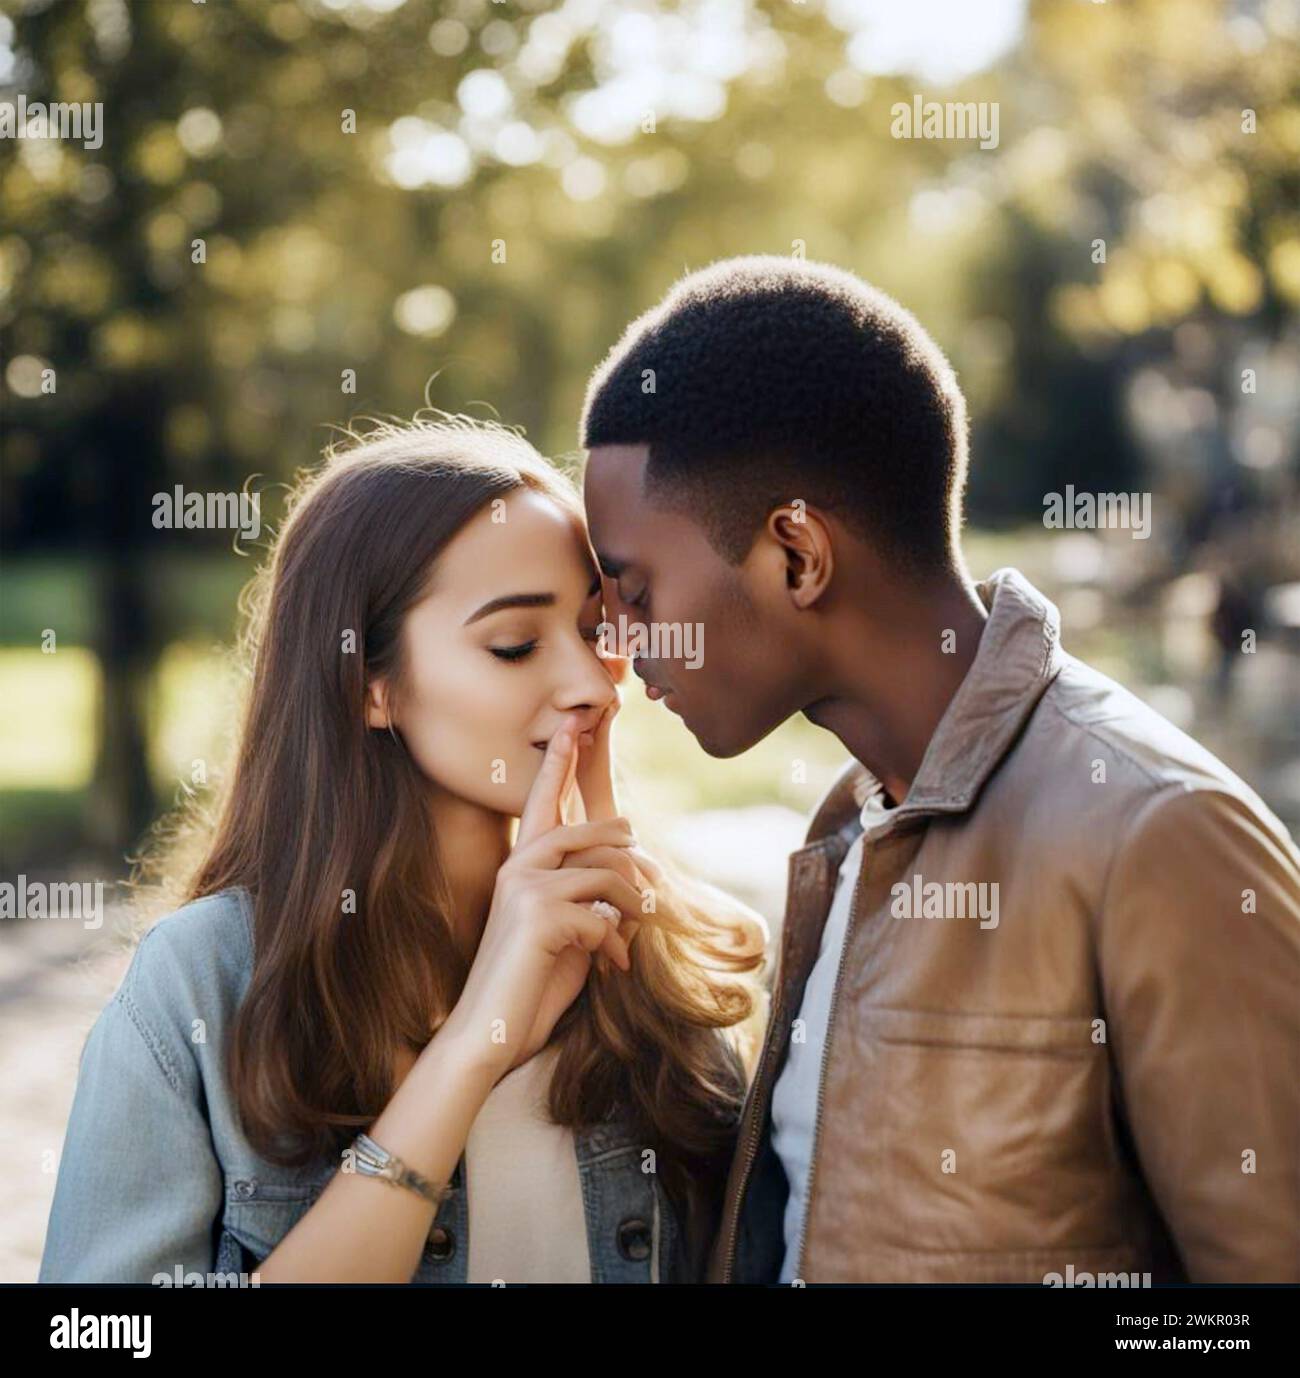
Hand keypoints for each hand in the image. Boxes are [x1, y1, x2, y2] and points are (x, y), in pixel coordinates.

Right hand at [441, 720, 639, 1078]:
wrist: (492, 1032)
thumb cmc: (531, 983)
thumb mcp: (567, 930)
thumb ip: (588, 897)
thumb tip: (631, 879)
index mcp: (520, 865)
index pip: (543, 802)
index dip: (560, 762)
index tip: (576, 722)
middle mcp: (518, 866)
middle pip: (592, 831)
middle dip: (630, 856)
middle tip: (650, 887)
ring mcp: (526, 887)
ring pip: (607, 870)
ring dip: (633, 906)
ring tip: (635, 934)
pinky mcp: (540, 914)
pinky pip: (603, 912)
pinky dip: (617, 943)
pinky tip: (612, 968)